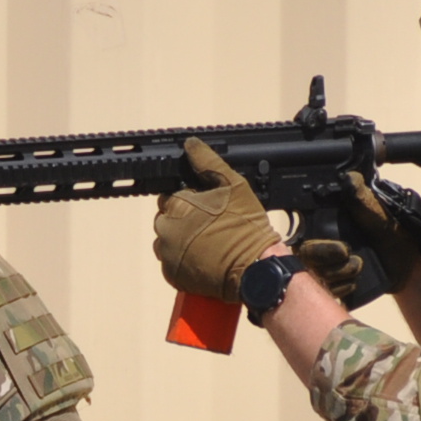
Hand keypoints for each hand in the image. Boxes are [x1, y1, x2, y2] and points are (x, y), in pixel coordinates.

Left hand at [151, 137, 276, 300]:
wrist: (254, 268)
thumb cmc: (245, 226)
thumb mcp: (233, 185)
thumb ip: (208, 162)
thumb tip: (191, 144)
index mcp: (176, 205)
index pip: (170, 196)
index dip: (189, 200)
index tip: (205, 207)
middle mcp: (166, 230)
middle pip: (166, 219)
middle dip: (183, 220)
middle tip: (209, 225)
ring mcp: (167, 255)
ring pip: (166, 241)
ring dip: (181, 240)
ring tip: (208, 242)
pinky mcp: (172, 276)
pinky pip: (171, 263)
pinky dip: (184, 260)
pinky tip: (204, 257)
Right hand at [286, 171, 391, 301]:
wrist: (408, 262)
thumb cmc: (392, 231)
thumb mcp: (377, 211)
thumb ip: (361, 197)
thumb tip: (350, 177)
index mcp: (326, 226)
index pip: (302, 231)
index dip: (313, 241)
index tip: (338, 246)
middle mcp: (321, 247)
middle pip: (304, 256)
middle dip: (325, 256)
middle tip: (348, 253)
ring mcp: (326, 269)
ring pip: (316, 275)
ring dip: (338, 273)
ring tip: (359, 265)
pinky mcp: (334, 288)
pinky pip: (327, 292)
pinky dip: (342, 288)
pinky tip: (356, 280)